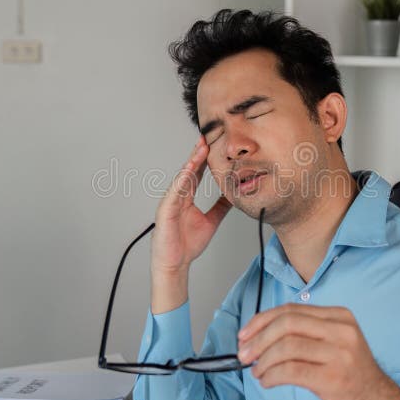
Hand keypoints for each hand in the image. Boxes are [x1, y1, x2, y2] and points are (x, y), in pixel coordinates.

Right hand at [150, 135, 231, 312]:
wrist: (176, 264)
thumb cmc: (187, 244)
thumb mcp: (211, 221)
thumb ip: (220, 207)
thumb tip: (234, 195)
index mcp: (187, 196)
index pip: (197, 172)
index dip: (206, 158)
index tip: (215, 143)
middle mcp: (178, 195)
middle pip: (189, 169)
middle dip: (198, 153)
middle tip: (207, 135)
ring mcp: (170, 201)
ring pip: (182, 177)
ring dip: (191, 162)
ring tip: (201, 148)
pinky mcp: (165, 210)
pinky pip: (174, 193)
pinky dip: (181, 181)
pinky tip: (188, 171)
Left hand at [237, 304, 399, 399]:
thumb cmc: (353, 375)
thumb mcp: (336, 343)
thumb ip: (306, 333)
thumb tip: (260, 334)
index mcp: (339, 317)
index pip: (291, 310)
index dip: (262, 320)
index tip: (245, 334)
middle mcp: (341, 331)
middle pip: (287, 324)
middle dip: (258, 339)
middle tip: (244, 354)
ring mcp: (339, 354)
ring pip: (286, 347)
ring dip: (263, 361)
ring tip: (258, 372)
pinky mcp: (333, 379)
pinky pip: (290, 371)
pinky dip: (271, 376)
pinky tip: (268, 381)